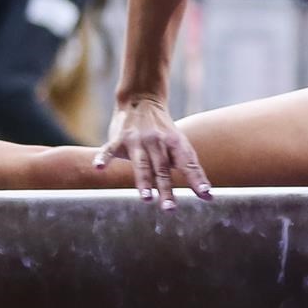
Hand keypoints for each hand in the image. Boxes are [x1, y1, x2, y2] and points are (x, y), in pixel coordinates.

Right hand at [97, 96, 212, 209]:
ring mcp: (137, 140)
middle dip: (166, 189)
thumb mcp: (180, 144)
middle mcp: (157, 142)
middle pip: (162, 169)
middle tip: (170, 208)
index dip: (197, 179)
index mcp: (175, 144)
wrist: (142, 99)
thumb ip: (191, 170)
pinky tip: (98, 168)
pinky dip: (103, 158)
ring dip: (143, 181)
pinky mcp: (118, 138)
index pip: (188, 164)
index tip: (206, 195)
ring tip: (146, 198)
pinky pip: (109, 149)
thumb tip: (209, 197)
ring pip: (141, 163)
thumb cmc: (164, 132)